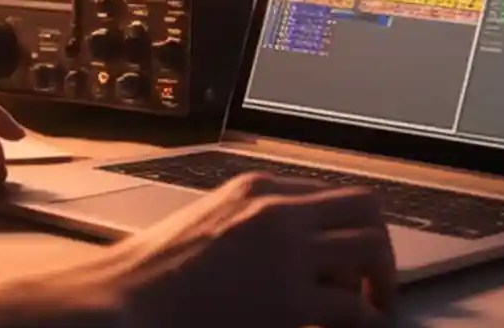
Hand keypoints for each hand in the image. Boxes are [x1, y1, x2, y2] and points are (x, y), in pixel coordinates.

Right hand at [104, 172, 395, 327]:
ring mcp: (287, 254)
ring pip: (372, 249)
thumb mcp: (204, 222)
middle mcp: (278, 211)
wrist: (123, 303)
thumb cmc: (150, 273)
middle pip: (365, 210)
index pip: (329, 193)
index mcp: (254, 189)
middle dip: (378, 246)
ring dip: (380, 281)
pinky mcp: (290, 303)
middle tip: (372, 284)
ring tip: (372, 309)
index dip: (346, 228)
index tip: (347, 257)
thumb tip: (283, 251)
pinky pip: (354, 310)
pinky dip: (364, 322)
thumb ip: (247, 225)